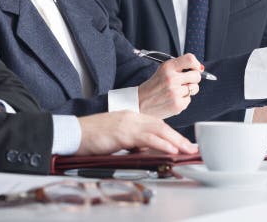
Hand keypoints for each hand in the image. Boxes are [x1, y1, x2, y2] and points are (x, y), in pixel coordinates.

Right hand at [76, 110, 196, 155]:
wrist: (75, 131)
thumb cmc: (92, 135)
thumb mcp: (116, 136)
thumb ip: (132, 140)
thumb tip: (147, 150)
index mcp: (130, 117)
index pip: (157, 124)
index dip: (172, 134)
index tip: (183, 144)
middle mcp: (131, 117)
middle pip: (161, 126)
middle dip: (179, 138)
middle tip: (191, 148)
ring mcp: (127, 124)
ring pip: (158, 130)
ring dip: (175, 141)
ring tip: (187, 150)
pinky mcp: (122, 133)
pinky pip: (146, 138)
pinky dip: (161, 143)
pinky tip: (170, 149)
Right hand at [138, 53, 202, 118]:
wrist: (140, 102)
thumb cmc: (153, 86)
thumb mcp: (163, 70)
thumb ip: (179, 67)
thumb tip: (200, 68)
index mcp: (167, 67)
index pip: (190, 59)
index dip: (196, 64)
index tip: (196, 68)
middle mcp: (171, 79)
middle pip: (196, 75)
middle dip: (194, 78)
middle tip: (185, 81)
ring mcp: (175, 92)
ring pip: (194, 88)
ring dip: (188, 90)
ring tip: (176, 91)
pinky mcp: (177, 104)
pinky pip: (189, 99)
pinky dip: (183, 99)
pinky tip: (173, 99)